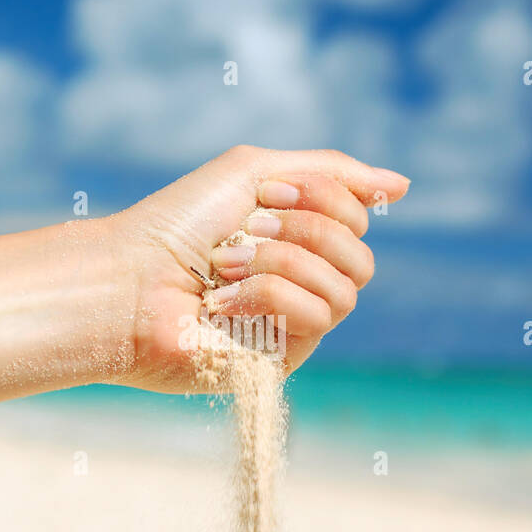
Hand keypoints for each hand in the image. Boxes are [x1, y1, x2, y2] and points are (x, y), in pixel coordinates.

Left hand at [104, 145, 408, 392]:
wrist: (128, 280)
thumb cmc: (177, 225)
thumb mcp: (254, 171)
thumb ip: (331, 173)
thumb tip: (403, 185)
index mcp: (297, 240)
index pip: (358, 220)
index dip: (322, 198)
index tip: (265, 194)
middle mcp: (301, 284)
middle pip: (361, 256)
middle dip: (304, 230)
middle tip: (247, 228)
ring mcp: (292, 327)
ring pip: (345, 289)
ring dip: (279, 262)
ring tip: (223, 266)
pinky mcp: (280, 360)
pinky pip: (318, 318)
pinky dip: (267, 295)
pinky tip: (221, 303)